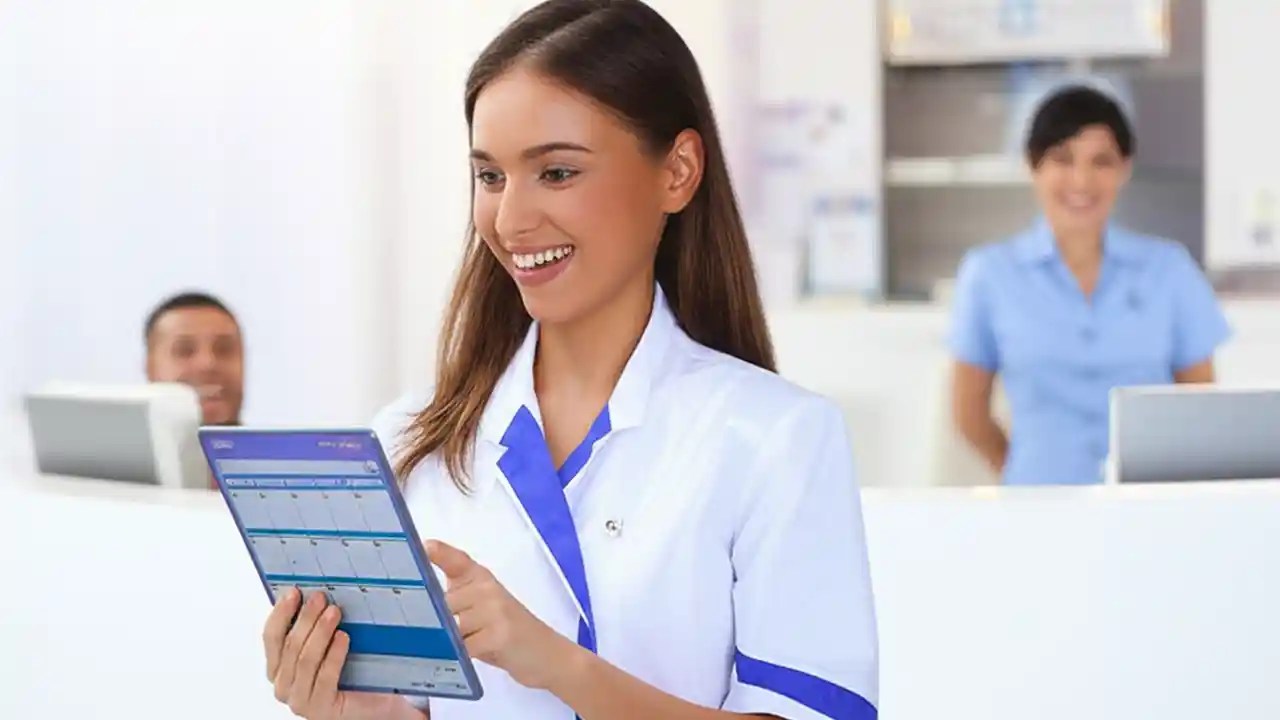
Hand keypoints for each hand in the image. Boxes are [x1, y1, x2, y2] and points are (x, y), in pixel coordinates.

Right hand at [263, 588, 420, 719]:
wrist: (378, 702)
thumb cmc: (354, 673)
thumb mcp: (330, 644)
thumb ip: (316, 627)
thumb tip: (316, 593)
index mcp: (280, 668)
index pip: (271, 637)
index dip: (281, 613)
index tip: (294, 592)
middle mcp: (285, 686)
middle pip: (289, 646)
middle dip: (305, 618)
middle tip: (320, 598)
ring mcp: (301, 701)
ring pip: (304, 660)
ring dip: (319, 632)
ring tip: (334, 612)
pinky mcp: (322, 709)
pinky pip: (325, 677)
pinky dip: (333, 654)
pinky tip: (343, 638)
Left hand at [429, 540, 581, 689]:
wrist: (546, 653)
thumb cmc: (505, 630)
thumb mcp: (480, 608)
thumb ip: (455, 598)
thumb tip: (418, 600)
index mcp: (481, 578)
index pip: (457, 561)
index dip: (440, 553)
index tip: (425, 546)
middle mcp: (488, 588)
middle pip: (443, 603)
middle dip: (439, 622)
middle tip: (457, 632)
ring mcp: (495, 610)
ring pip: (451, 626)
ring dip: (453, 642)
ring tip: (473, 644)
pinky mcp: (500, 634)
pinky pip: (464, 646)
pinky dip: (461, 655)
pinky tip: (473, 655)